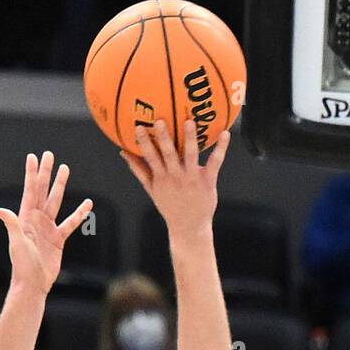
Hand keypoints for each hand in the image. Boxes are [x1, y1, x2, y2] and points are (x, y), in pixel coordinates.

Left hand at [0, 152, 92, 295]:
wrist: (33, 284)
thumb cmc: (22, 265)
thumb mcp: (16, 243)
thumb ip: (11, 224)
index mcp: (25, 218)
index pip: (29, 190)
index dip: (31, 173)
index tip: (33, 157)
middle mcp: (36, 219)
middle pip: (42, 190)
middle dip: (45, 173)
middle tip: (49, 155)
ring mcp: (48, 228)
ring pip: (56, 202)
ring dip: (60, 186)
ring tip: (65, 169)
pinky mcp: (58, 239)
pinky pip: (70, 223)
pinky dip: (79, 214)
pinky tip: (87, 204)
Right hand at [120, 118, 227, 239]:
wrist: (189, 228)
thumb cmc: (170, 206)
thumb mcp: (151, 190)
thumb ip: (138, 170)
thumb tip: (123, 152)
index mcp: (162, 178)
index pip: (151, 158)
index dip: (144, 143)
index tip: (139, 127)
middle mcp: (176, 177)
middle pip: (168, 155)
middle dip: (164, 138)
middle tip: (160, 121)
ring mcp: (192, 179)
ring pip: (190, 156)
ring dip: (190, 139)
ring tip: (190, 122)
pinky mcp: (208, 181)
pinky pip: (215, 162)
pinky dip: (221, 148)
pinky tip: (226, 134)